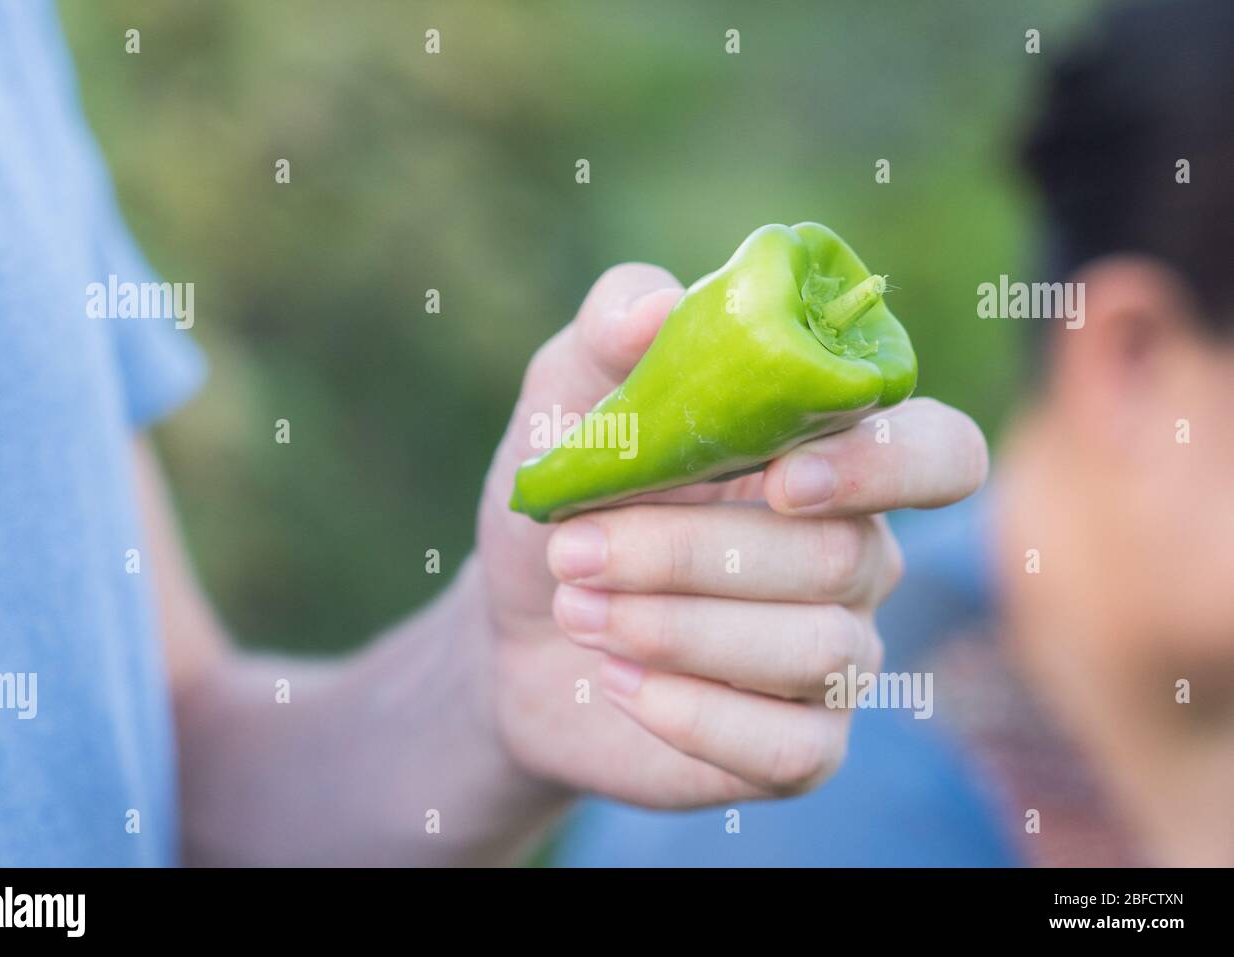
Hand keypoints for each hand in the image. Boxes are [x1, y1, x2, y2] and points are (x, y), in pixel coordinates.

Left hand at [476, 264, 987, 806]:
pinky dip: (694, 715)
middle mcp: (856, 556)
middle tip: (576, 549)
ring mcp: (837, 655)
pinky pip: (793, 748)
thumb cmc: (570, 500)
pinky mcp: (801, 746)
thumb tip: (657, 307)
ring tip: (575, 606)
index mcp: (828, 460)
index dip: (885, 465)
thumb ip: (612, 333)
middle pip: (840, 557)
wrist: (520, 629)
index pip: (940, 453)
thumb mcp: (566, 406)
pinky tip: (616, 681)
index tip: (779, 480)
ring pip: (816, 650)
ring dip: (677, 628)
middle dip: (691, 554)